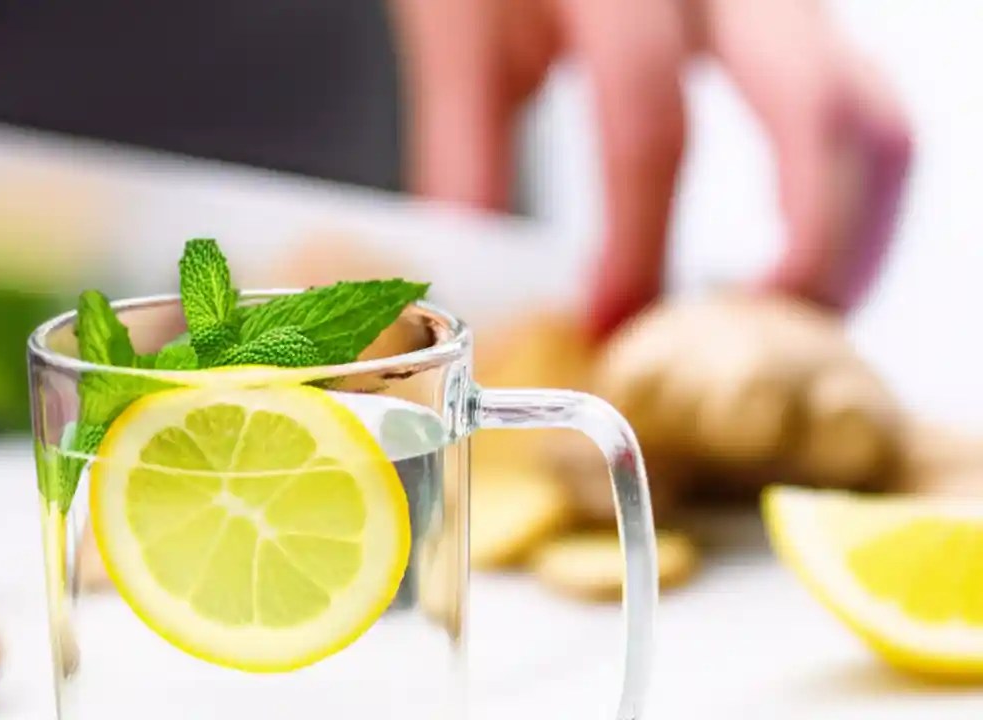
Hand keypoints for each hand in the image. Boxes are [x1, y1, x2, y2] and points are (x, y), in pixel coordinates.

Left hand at [391, 0, 911, 338]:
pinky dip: (851, 193)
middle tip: (756, 340)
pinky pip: (860, 104)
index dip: (636, 243)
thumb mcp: (462, 31)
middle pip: (820, 115)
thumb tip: (472, 276)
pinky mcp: (795, 13)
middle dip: (807, 249)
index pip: (650, 126)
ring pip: (873, 111)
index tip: (609, 322)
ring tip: (798, 316)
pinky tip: (805, 251)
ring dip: (856, 230)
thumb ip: (464, 152)